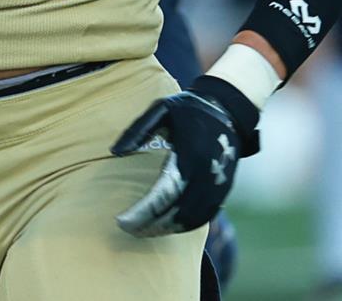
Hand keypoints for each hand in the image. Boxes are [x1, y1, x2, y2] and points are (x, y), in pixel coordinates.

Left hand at [111, 76, 258, 236]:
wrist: (227, 112)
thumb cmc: (187, 110)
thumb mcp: (160, 110)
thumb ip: (137, 130)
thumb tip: (113, 152)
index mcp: (190, 155)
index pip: (164, 193)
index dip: (143, 212)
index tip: (121, 221)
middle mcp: (206, 176)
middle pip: (176, 213)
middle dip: (150, 225)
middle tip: (127, 229)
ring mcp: (217, 187)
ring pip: (189, 221)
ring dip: (164, 229)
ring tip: (141, 230)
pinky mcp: (222, 194)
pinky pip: (201, 219)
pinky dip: (181, 227)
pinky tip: (163, 226)